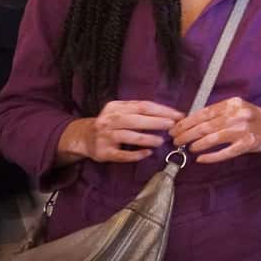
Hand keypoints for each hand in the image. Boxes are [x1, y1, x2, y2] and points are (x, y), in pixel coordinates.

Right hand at [62, 100, 182, 164]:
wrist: (83, 137)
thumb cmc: (110, 123)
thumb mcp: (120, 111)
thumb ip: (139, 110)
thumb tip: (168, 114)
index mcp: (116, 107)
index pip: (143, 106)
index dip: (162, 110)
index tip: (177, 115)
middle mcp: (109, 120)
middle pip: (137, 120)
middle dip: (157, 122)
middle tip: (172, 126)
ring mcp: (105, 136)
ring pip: (130, 137)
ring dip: (148, 139)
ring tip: (161, 141)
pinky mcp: (103, 152)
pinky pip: (122, 155)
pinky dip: (136, 154)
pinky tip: (147, 153)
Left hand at [169, 97, 260, 164]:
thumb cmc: (249, 117)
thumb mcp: (235, 109)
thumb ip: (217, 113)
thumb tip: (189, 122)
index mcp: (232, 103)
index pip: (204, 112)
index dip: (187, 122)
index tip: (174, 128)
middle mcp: (238, 114)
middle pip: (206, 125)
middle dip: (187, 134)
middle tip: (175, 140)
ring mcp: (244, 130)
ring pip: (214, 138)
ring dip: (197, 144)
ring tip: (187, 148)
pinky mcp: (248, 144)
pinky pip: (225, 152)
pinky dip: (211, 156)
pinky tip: (200, 159)